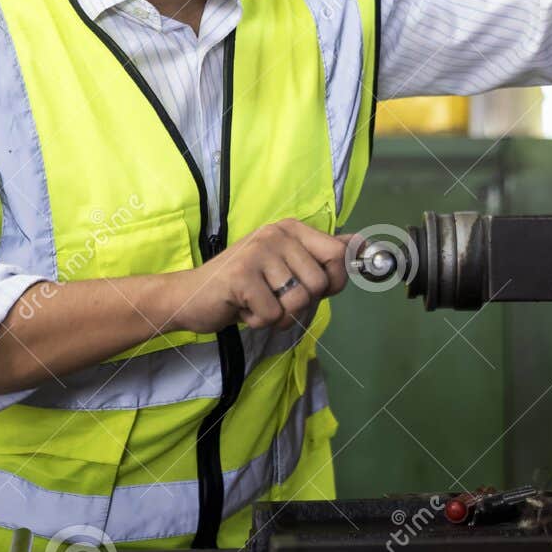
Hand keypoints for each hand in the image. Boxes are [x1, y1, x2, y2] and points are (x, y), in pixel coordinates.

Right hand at [167, 218, 352, 332]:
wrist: (190, 296)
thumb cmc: (243, 285)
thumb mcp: (285, 265)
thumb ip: (322, 255)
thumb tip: (362, 243)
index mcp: (291, 229)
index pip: (338, 254)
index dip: (334, 281)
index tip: (313, 290)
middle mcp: (276, 234)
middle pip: (319, 284)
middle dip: (301, 305)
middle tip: (276, 299)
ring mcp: (258, 252)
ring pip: (297, 302)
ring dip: (280, 316)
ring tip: (259, 303)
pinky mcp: (241, 276)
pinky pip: (273, 314)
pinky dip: (260, 322)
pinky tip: (243, 308)